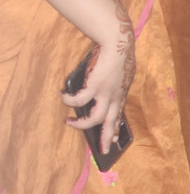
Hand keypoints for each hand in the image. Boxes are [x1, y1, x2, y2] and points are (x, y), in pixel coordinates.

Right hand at [62, 28, 135, 152]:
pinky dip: (69, 101)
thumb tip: (99, 87)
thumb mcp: (119, 73)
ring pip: (95, 118)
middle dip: (105, 138)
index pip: (119, 115)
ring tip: (70, 122)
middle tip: (102, 150)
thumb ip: (111, 83)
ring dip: (81, 123)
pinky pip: (78, 100)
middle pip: (111, 122)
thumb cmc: (117, 54)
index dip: (115, 128)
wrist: (118, 42)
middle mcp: (115, 96)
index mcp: (121, 93)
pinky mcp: (95, 86)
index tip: (113, 139)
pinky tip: (64, 97)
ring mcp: (106, 93)